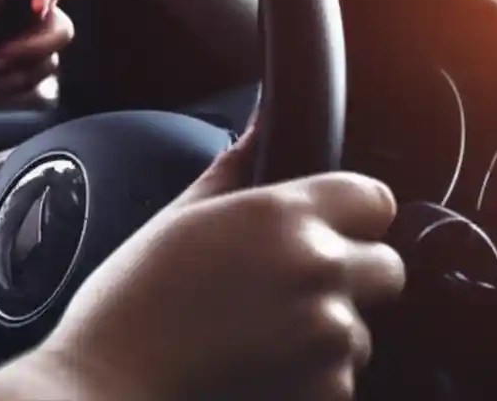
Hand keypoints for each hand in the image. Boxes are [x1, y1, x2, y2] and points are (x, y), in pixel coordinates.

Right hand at [17, 128, 404, 400]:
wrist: (109, 383)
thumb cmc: (133, 303)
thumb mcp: (181, 216)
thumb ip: (236, 165)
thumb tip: (260, 121)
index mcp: (285, 213)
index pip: (377, 198)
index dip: (356, 216)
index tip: (334, 231)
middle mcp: (318, 266)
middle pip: (387, 267)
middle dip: (353, 279)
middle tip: (296, 292)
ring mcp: (327, 332)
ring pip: (363, 329)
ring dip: (328, 336)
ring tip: (265, 338)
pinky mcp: (327, 389)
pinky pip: (343, 380)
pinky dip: (314, 382)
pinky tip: (262, 370)